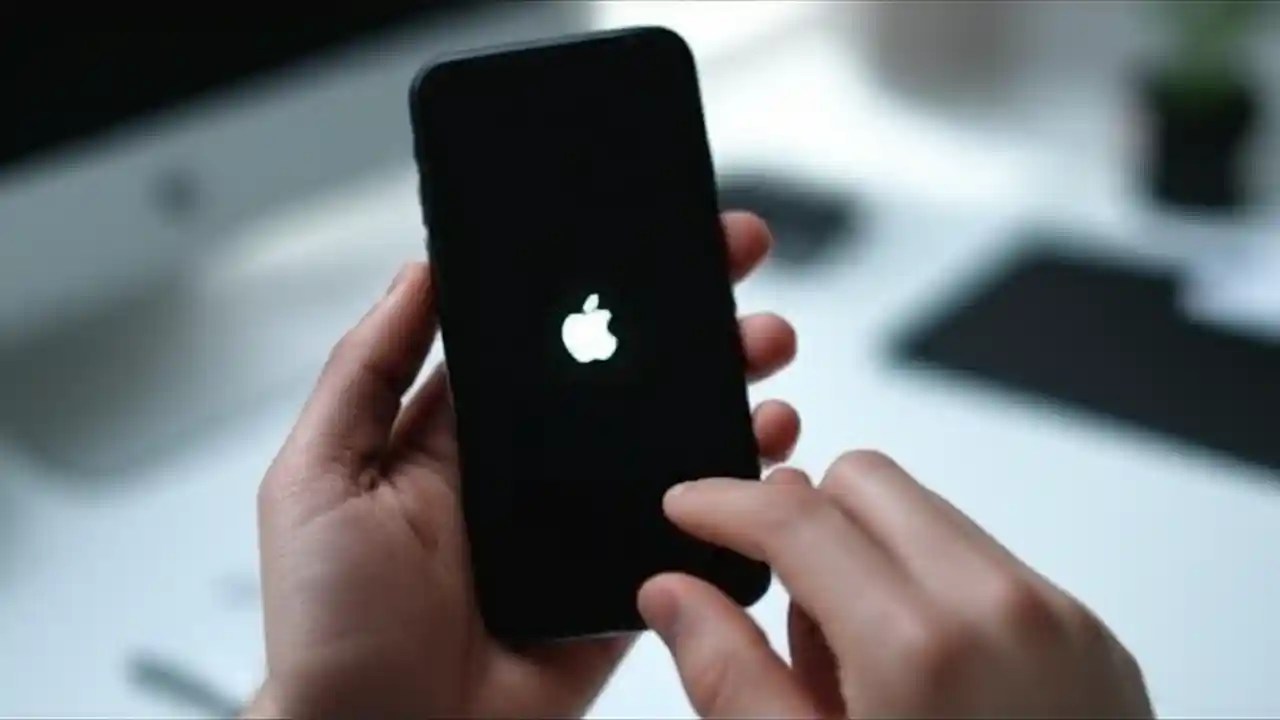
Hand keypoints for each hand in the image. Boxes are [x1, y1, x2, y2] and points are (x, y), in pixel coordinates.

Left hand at [249, 212, 799, 717]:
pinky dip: (733, 485)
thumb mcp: (320, 477)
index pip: (538, 335)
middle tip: (731, 261)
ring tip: (760, 344)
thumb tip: (416, 273)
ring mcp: (578, 523)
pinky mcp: (620, 582)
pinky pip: (686, 525)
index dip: (592, 280)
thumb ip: (366, 372)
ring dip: (721, 383)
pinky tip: (763, 446)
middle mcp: (526, 469)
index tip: (644, 231)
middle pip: (618, 374)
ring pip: (665, 438)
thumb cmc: (331, 626)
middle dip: (681, 314)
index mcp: (458, 433)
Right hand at [638, 452, 1152, 717]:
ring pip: (928, 515)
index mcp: (920, 648)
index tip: (690, 509)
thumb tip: (676, 596)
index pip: (795, 517)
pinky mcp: (1093, 636)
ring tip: (863, 674)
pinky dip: (931, 590)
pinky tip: (926, 685)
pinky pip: (985, 562)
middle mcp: (1000, 608)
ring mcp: (1059, 618)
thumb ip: (732, 679)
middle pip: (867, 481)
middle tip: (790, 620)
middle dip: (805, 521)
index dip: (723, 502)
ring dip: (869, 557)